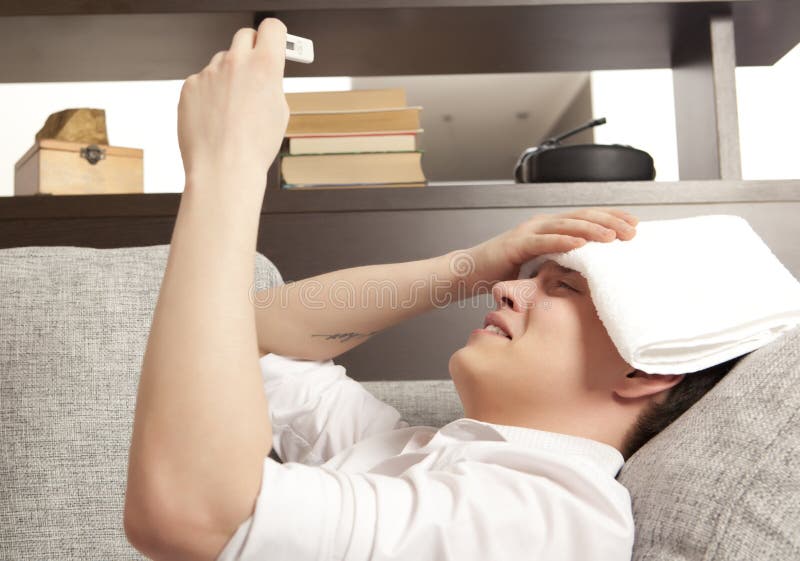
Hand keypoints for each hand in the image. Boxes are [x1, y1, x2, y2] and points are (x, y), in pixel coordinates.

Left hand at [177, 18, 290, 188]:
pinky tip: (215, 118)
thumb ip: (272, 84)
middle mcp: (235, 62)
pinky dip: (209, 95)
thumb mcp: (279, 113)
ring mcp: (209, 72)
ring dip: (228, 76)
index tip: (275, 42)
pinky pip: (203, 82)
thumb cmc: (253, 147)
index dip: (276, 36)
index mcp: (265, 66)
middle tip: (254, 69)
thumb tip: (264, 74)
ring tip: (232, 110)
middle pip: (244, 35)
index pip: (272, 27)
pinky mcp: (190, 85)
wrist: (223, 168)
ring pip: (221, 62)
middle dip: (251, 48)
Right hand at [462, 207, 638, 284]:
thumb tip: (588, 273)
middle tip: (632, 230)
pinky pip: (544, 240)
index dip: (610, 218)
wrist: (468, 273)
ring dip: (592, 229)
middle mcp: (541, 224)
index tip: (635, 224)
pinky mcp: (516, 244)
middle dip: (609, 222)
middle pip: (581, 217)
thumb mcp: (539, 266)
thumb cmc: (502, 272)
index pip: (585, 218)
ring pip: (566, 225)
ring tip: (613, 236)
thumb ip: (560, 263)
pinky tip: (582, 242)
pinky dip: (564, 240)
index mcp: (548, 228)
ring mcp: (528, 231)